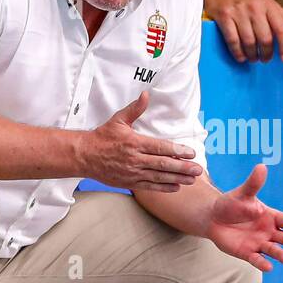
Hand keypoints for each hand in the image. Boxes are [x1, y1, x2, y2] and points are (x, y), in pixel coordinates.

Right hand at [86, 92, 203, 191]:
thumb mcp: (118, 120)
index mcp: (135, 143)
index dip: (177, 151)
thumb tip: (146, 94)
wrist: (84, 156)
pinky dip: (164, 187)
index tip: (191, 153)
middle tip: (198, 169)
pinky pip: (150, 186)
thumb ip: (135, 109)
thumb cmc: (102, 137)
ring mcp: (132, 172)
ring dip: (177, 178)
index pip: (160, 148)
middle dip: (182, 167)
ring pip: (159, 177)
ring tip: (192, 179)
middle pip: (163, 164)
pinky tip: (176, 187)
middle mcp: (135, 159)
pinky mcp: (129, 182)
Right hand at [206, 0, 282, 63]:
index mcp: (269, 5)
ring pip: (249, 41)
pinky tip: (242, 57)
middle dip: (267, 53)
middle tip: (266, 59)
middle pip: (265, 38)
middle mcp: (255, 8)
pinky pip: (233, 40)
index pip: (281, 28)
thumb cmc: (251, 0)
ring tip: (254, 58)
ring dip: (252, 55)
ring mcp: (238, 12)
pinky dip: (238, 53)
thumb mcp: (272, 6)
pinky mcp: (224, 17)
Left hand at [206, 164, 282, 270]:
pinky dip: (262, 263)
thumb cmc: (231, 204)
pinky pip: (256, 259)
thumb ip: (253, 183)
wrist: (213, 218)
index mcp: (271, 217)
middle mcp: (268, 232)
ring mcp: (259, 243)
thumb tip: (262, 167)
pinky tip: (268, 267)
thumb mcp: (243, 193)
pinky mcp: (247, 253)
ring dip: (280, 254)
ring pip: (274, 250)